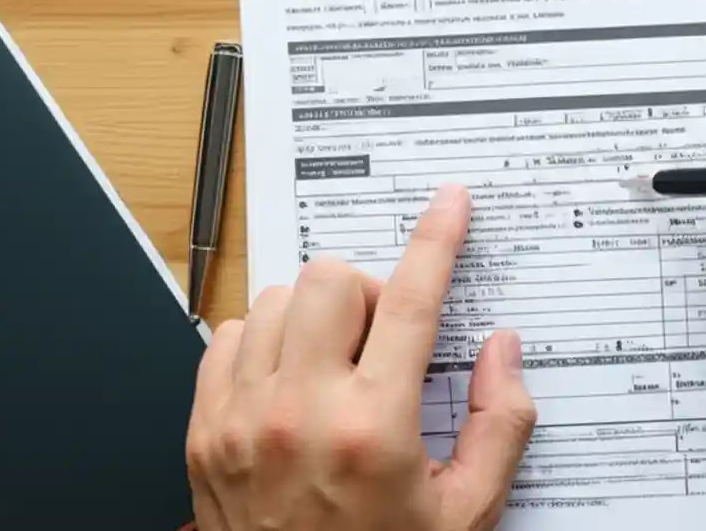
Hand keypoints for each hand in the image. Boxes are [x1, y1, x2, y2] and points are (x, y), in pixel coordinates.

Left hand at [185, 185, 536, 529]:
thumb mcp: (468, 513)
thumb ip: (501, 424)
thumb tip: (503, 350)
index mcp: (372, 429)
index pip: (411, 301)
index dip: (437, 239)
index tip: (450, 205)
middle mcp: (299, 412)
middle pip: (330, 279)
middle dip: (369, 292)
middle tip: (386, 335)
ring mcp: (240, 418)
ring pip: (273, 299)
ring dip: (315, 313)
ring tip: (337, 361)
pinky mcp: (202, 431)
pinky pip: (226, 337)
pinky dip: (263, 339)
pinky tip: (290, 377)